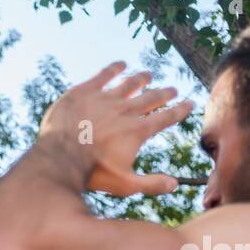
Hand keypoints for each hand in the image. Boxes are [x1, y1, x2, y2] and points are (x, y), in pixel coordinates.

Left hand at [37, 62, 193, 196]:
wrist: (60, 157)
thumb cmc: (93, 174)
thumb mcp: (125, 184)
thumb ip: (151, 184)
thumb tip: (174, 185)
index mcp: (137, 131)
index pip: (165, 118)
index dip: (179, 111)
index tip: (188, 104)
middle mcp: (126, 111)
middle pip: (150, 98)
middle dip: (163, 94)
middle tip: (172, 90)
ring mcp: (105, 98)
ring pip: (129, 84)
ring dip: (140, 79)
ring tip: (148, 75)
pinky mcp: (85, 91)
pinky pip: (103, 75)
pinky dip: (114, 69)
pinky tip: (120, 65)